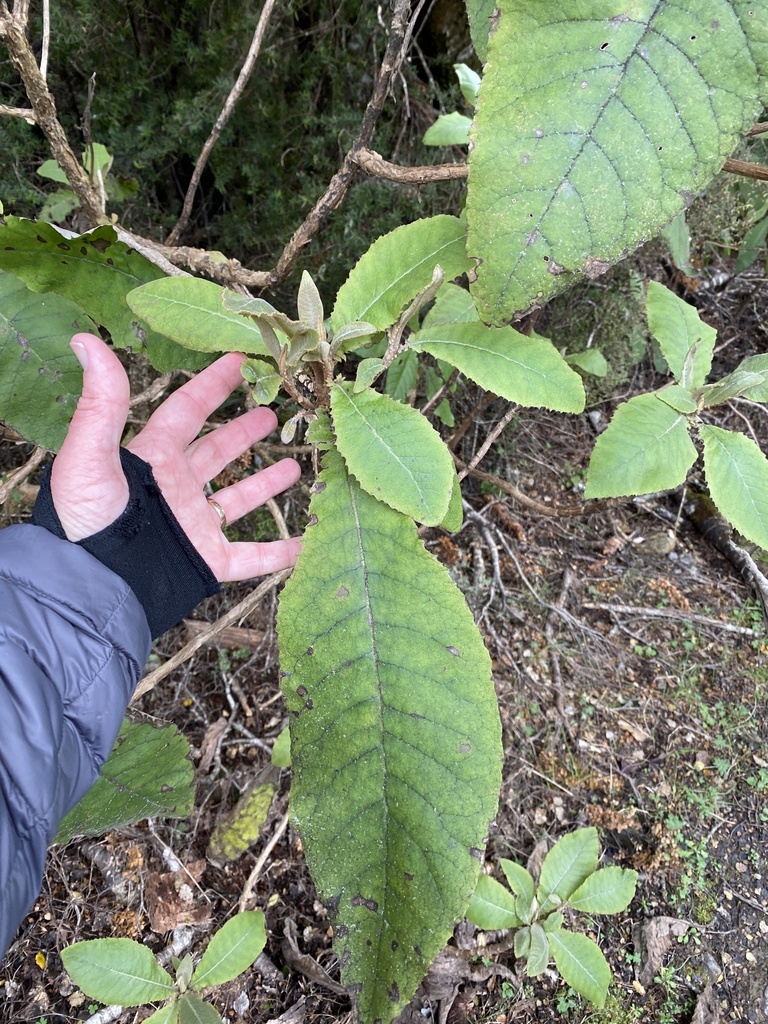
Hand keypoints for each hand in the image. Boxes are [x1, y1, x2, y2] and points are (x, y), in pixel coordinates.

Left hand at [51, 333, 300, 580]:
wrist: (92, 585)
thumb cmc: (85, 519)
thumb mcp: (89, 454)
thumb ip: (101, 402)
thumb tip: (86, 339)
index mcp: (152, 458)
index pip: (187, 411)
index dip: (212, 385)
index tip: (239, 361)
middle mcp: (175, 488)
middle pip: (215, 452)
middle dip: (242, 431)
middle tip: (271, 413)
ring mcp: (194, 525)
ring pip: (238, 499)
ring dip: (264, 483)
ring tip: (295, 467)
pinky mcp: (207, 560)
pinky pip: (252, 556)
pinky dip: (280, 552)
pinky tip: (306, 543)